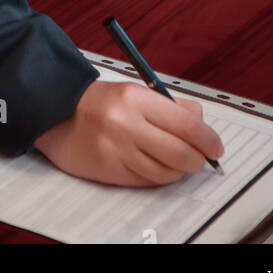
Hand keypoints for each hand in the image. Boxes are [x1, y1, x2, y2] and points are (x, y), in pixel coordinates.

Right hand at [32, 80, 223, 185]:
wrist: (56, 113)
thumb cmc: (99, 102)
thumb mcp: (135, 91)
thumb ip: (170, 105)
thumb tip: (201, 122)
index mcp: (136, 98)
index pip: (187, 125)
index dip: (209, 140)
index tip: (216, 146)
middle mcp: (127, 124)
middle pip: (180, 153)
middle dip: (198, 160)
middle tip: (202, 159)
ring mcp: (117, 150)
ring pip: (166, 172)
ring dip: (179, 171)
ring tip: (177, 162)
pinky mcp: (109, 171)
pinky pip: (146, 181)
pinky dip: (159, 178)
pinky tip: (157, 167)